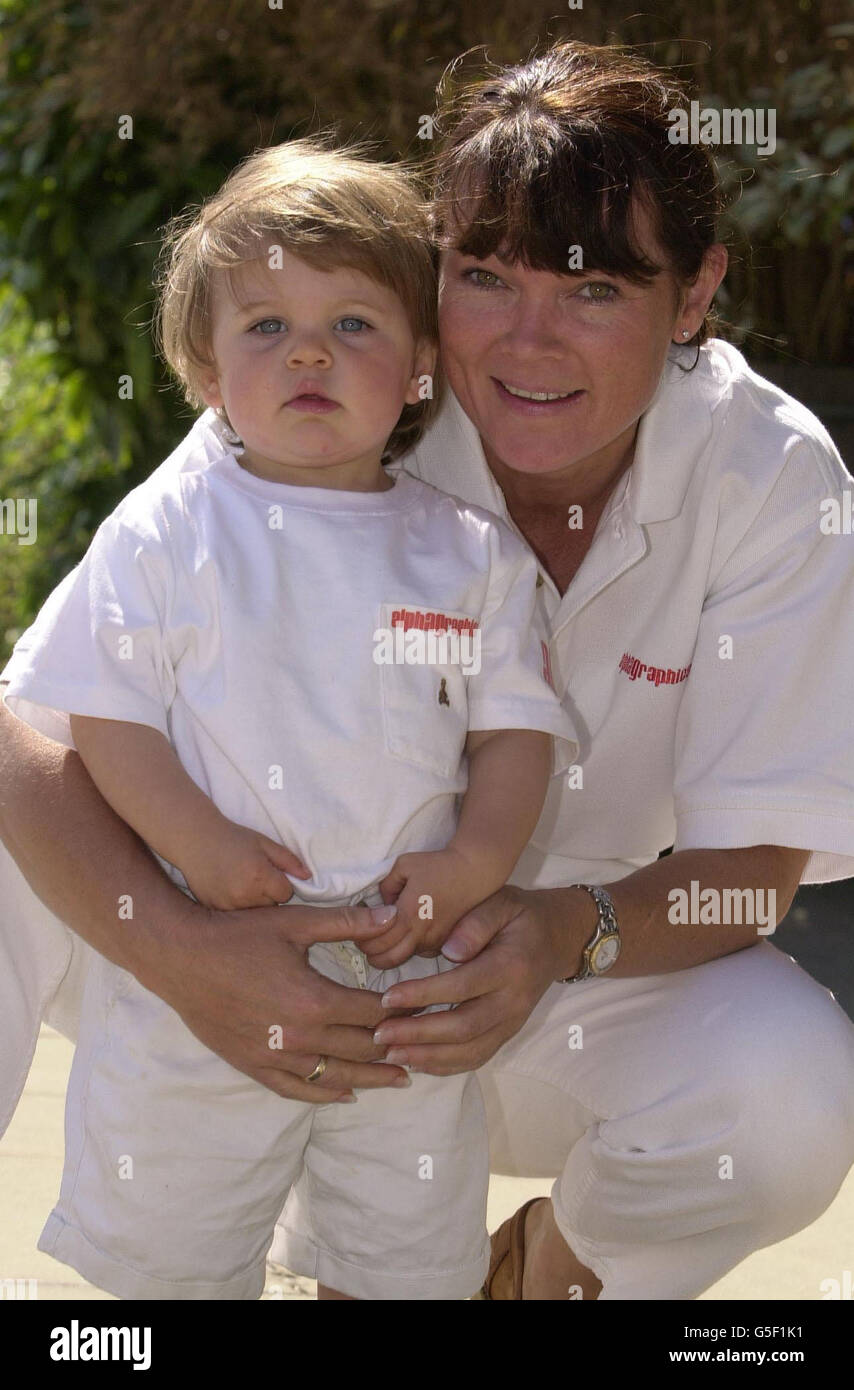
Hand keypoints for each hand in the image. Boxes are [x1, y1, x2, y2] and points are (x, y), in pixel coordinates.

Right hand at [145, 896, 414, 1101]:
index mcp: (314, 1000)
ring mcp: (275, 1057)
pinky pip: (297, 1089)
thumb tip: (391, 916)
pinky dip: (325, 1092)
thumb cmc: (237, 935)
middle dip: (396, 1048)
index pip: (373, 1013)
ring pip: (336, 1076)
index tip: (424, 1010)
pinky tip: (346, 1093)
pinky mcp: (253, 1066)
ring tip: (401, 1079)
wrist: (180, 959)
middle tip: (424, 1047)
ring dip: (371, 1078)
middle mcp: (299, 1036)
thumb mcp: (294, 922)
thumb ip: (346, 922)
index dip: (403, 1012)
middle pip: (362, 1049)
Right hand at [181, 817, 311, 908]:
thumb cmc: (233, 838)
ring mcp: (227, 905)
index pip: (286, 894)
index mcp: (259, 876)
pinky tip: (229, 892)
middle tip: (255, 879)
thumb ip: (288, 860)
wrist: (195, 839)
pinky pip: (235, 917)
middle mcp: (244, 895)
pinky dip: (236, 908)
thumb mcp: (264, 843)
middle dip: (269, 896)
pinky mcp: (214, 910)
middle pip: (271, 908)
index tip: (270, 874)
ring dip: (254, 905)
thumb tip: (308, 877)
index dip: (281, 884)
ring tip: (242, 885)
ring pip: (254, 916)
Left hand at [370, 846, 498, 967]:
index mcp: (408, 916)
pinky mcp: (444, 943)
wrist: (474, 871)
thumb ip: (385, 887)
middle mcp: (421, 935)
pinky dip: (406, 949)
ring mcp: (435, 942)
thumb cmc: (438, 865)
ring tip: (382, 937)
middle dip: (371, 952)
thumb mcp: (404, 866)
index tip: (357, 928)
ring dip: (388, 953)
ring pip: (402, 959)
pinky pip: (419, 954)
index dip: (361, 940)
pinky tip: (403, 935)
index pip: (375, 943)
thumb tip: (381, 906)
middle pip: (386, 959)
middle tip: (365, 937)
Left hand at [371, 886, 586, 1073]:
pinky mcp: (508, 1033)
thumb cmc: (520, 915)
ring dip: (428, 1057)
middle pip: (464, 1028)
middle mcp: (514, 1001)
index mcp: (511, 966)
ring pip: (470, 1050)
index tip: (388, 998)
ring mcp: (513, 1022)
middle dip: (418, 1034)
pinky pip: (477, 1056)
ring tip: (391, 1053)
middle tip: (380, 1034)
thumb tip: (449, 952)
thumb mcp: (500, 902)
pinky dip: (446, 1065)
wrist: (558, 938)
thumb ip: (476, 922)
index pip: (462, 987)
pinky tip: (416, 1061)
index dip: (424, 996)